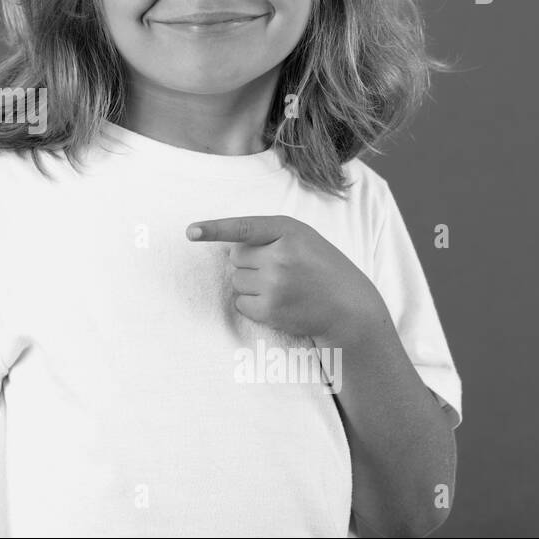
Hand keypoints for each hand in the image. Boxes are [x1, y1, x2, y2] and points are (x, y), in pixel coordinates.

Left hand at [186, 214, 382, 344]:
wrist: (348, 307)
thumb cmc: (321, 266)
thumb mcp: (303, 237)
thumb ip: (269, 234)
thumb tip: (228, 247)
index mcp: (288, 231)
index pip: (244, 228)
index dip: (214, 229)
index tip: (190, 231)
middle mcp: (280, 256)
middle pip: (235, 257)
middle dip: (250, 262)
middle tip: (279, 269)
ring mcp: (275, 284)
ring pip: (236, 280)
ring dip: (251, 284)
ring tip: (282, 286)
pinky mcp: (270, 309)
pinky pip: (240, 302)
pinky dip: (252, 304)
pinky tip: (276, 302)